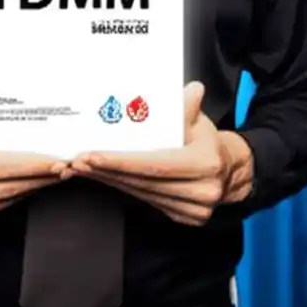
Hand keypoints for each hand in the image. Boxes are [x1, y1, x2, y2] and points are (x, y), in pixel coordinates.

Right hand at [0, 103, 68, 233]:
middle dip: (41, 178)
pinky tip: (28, 187)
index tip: (58, 161)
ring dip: (31, 189)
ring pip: (3, 202)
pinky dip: (13, 199)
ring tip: (54, 176)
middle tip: (67, 168)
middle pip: (7, 187)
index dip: (33, 165)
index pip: (2, 167)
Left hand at [70, 82, 254, 225]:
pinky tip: (107, 178)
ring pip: (142, 194)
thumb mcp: (201, 122)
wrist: (229, 171)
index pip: (155, 164)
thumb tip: (193, 89)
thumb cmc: (209, 143)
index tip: (92, 156)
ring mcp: (194, 208)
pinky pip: (148, 202)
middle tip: (78, 161)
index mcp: (207, 163)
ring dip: (111, 181)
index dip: (121, 161)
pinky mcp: (185, 217)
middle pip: (143, 182)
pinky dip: (125, 189)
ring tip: (86, 169)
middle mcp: (203, 190)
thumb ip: (189, 108)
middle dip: (107, 171)